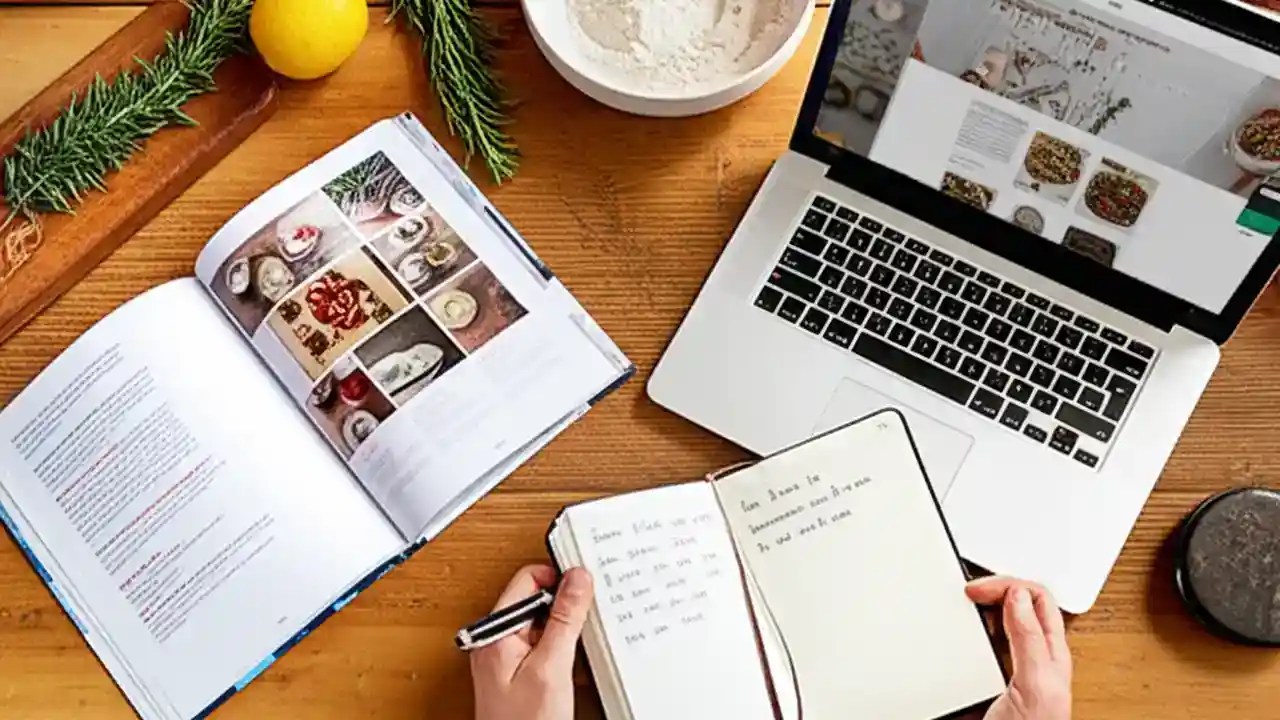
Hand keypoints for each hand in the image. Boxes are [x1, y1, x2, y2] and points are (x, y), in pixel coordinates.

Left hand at [472, 565, 593, 719]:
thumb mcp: (551, 668)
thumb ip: (564, 620)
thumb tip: (577, 580)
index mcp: (495, 632)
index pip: (527, 580)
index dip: (558, 578)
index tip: (585, 587)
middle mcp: (496, 641)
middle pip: (536, 600)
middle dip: (566, 609)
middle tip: (587, 621)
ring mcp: (506, 658)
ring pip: (543, 625)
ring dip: (566, 634)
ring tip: (580, 653)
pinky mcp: (517, 674)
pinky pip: (543, 648)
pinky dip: (563, 653)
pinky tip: (574, 670)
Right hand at [966, 577, 1072, 719]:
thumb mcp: (1036, 685)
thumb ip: (1030, 640)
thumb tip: (1017, 595)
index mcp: (1049, 652)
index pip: (1035, 597)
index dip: (1007, 583)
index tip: (974, 589)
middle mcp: (1029, 657)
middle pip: (1015, 604)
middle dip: (993, 588)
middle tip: (967, 588)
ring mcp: (1007, 669)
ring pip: (995, 624)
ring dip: (980, 609)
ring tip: (964, 599)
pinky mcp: (985, 683)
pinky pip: (974, 649)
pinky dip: (964, 635)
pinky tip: (956, 634)